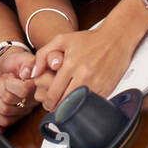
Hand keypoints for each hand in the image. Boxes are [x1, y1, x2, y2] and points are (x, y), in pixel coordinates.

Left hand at [0, 49, 36, 128]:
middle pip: (10, 100)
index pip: (23, 90)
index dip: (9, 83)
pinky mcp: (17, 116)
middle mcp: (36, 99)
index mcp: (41, 85)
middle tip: (0, 80)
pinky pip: (4, 121)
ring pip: (5, 110)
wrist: (10, 69)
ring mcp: (27, 109)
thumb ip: (28, 63)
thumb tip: (27, 73)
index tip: (9, 76)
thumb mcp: (23, 57)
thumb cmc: (18, 63)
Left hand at [30, 14, 147, 111]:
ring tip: (66, 107)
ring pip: (79, 106)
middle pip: (65, 103)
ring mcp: (97, 83)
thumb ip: (43, 55)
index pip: (54, 92)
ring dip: (71, 109)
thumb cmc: (88, 39)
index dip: (48, 102)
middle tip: (54, 107)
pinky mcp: (108, 89)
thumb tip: (32, 73)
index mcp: (71, 64)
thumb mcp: (61, 40)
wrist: (115, 37)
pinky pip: (92, 104)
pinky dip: (85, 106)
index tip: (47, 103)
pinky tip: (81, 102)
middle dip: (57, 108)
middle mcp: (84, 75)